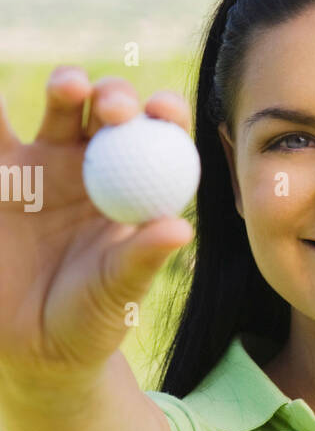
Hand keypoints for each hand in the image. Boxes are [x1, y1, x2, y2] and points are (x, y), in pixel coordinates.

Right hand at [0, 68, 193, 380]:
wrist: (33, 345)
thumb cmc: (90, 318)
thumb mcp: (118, 292)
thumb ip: (143, 258)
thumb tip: (181, 229)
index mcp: (135, 184)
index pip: (158, 136)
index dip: (165, 114)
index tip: (164, 112)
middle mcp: (95, 163)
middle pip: (107, 109)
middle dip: (115, 96)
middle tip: (114, 109)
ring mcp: (46, 162)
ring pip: (58, 108)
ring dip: (65, 86)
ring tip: (69, 88)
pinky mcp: (0, 171)